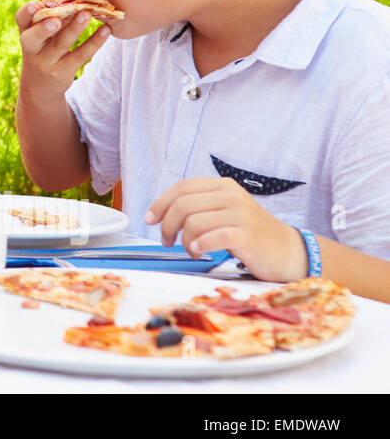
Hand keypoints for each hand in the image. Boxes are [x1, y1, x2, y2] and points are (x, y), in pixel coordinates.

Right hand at [16, 0, 109, 98]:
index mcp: (25, 32)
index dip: (26, 12)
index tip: (35, 4)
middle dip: (44, 28)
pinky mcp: (63, 71)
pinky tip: (106, 30)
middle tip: (56, 19)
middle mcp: (32, 48)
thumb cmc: (43, 49)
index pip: (21, 20)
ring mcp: (47, 61)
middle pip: (34, 38)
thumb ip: (51, 17)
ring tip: (87, 14)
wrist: (41, 84)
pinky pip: (80, 55)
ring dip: (74, 29)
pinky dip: (94, 42)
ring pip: (61, 44)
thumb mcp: (40, 35)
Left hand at [145, 177, 309, 281]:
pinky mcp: (247, 235)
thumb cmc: (250, 234)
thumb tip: (162, 214)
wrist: (289, 251)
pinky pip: (212, 238)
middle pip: (183, 205)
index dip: (160, 203)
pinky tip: (201, 252)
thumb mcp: (225, 211)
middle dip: (168, 226)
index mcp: (223, 186)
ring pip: (193, 222)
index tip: (150, 219)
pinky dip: (200, 246)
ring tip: (193, 250)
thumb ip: (199, 207)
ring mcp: (241, 214)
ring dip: (185, 241)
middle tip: (168, 241)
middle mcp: (232, 196)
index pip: (182, 187)